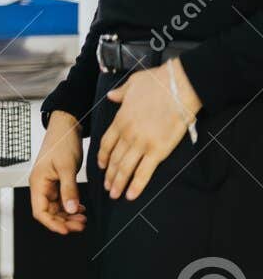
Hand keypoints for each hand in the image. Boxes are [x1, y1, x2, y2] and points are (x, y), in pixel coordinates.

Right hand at [28, 112, 85, 233]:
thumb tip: (71, 209)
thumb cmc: (62, 143)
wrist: (66, 128)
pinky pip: (62, 200)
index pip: (40, 211)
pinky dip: (71, 207)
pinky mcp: (57, 182)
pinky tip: (82, 209)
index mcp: (38, 182)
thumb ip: (69, 190)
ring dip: (69, 215)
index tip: (67, 230)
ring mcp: (49, 184)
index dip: (52, 223)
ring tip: (84, 219)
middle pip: (48, 212)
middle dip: (64, 221)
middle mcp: (41, 186)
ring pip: (56, 208)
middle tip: (81, 225)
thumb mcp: (67, 167)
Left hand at [96, 58, 201, 200]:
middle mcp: (127, 134)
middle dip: (109, 175)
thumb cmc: (157, 83)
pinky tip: (131, 195)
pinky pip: (144, 172)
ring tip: (114, 194)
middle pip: (114, 159)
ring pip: (125, 168)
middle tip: (106, 187)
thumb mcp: (132, 84)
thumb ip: (120, 93)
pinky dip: (136, 185)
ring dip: (118, 183)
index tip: (101, 165)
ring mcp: (141, 144)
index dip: (103, 156)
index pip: (106, 143)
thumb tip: (111, 96)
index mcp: (120, 119)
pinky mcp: (158, 151)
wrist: (178, 87)